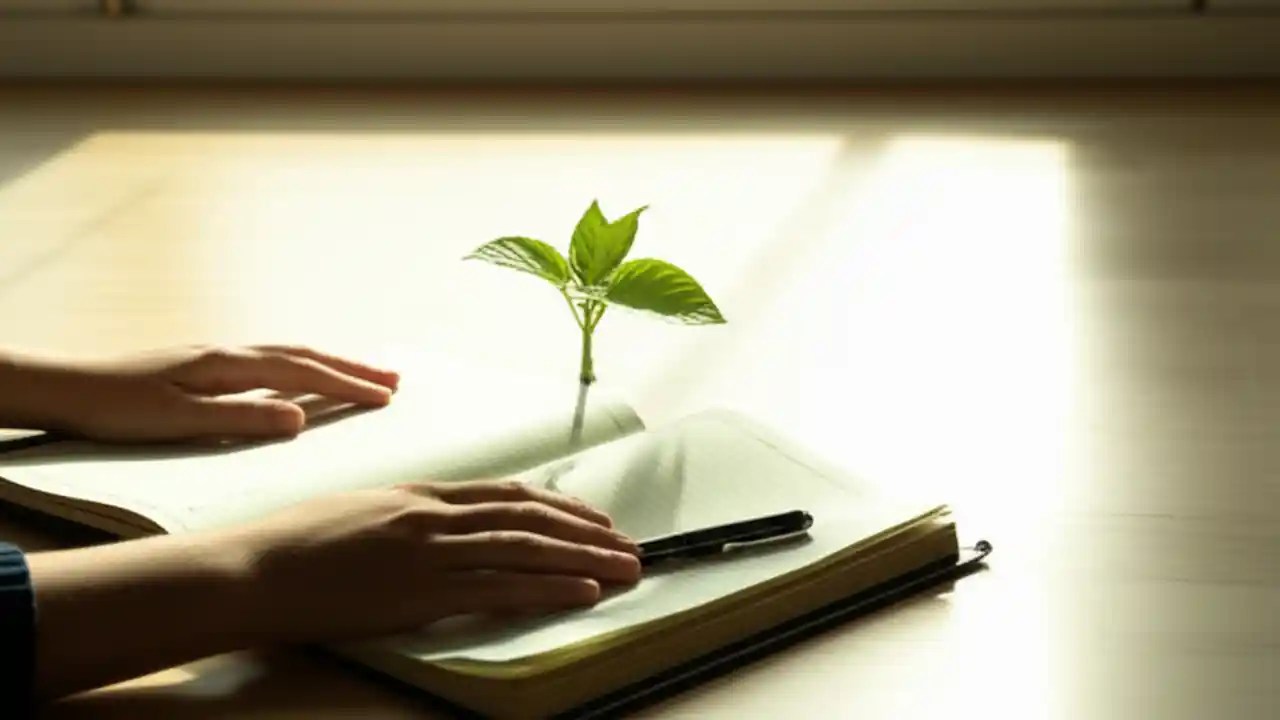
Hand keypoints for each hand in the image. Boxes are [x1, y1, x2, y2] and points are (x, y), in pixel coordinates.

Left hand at [2, 344, 398, 441]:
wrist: (66, 387)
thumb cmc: (117, 409)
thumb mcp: (179, 421)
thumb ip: (241, 419)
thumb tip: (299, 419)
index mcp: (227, 365)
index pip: (302, 373)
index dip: (347, 385)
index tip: (386, 398)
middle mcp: (228, 352)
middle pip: (304, 355)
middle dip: (352, 367)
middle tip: (395, 381)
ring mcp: (216, 354)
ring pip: (287, 354)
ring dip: (330, 363)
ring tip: (363, 375)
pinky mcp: (203, 364)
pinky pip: (269, 360)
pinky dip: (301, 366)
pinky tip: (301, 377)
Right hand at [28, 480, 639, 698]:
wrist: (253, 570)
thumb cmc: (295, 543)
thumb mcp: (361, 509)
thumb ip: (409, 514)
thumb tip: (443, 521)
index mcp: (421, 494)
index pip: (508, 495)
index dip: (558, 506)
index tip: (592, 517)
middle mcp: (435, 515)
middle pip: (530, 518)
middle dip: (587, 531)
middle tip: (629, 544)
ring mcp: (430, 551)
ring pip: (526, 548)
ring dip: (584, 558)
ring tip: (626, 566)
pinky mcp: (422, 591)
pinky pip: (500, 586)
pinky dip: (548, 586)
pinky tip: (582, 589)